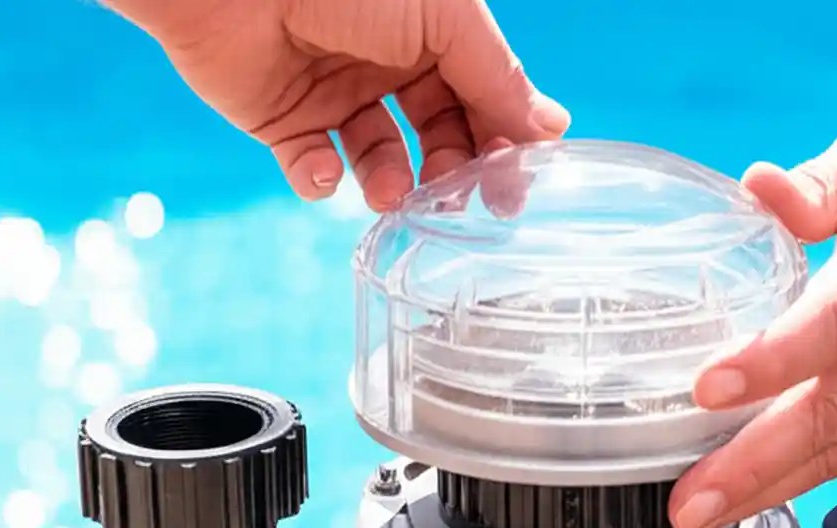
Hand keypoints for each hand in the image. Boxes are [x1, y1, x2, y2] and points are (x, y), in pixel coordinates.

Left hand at [120, 0, 569, 209]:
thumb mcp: (444, 19)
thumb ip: (498, 76)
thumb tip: (553, 128)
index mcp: (434, 36)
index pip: (482, 101)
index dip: (499, 143)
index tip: (511, 189)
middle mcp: (389, 66)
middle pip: (439, 137)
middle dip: (450, 172)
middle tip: (454, 198)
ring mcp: (336, 95)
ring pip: (381, 161)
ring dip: (390, 184)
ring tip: (389, 193)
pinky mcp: (283, 121)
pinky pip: (311, 167)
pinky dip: (319, 179)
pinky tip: (322, 170)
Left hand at [669, 123, 836, 527]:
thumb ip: (819, 179)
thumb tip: (757, 187)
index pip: (833, 321)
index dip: (771, 360)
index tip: (708, 386)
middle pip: (831, 409)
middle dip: (754, 463)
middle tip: (688, 500)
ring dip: (770, 487)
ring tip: (701, 515)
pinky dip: (806, 478)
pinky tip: (753, 498)